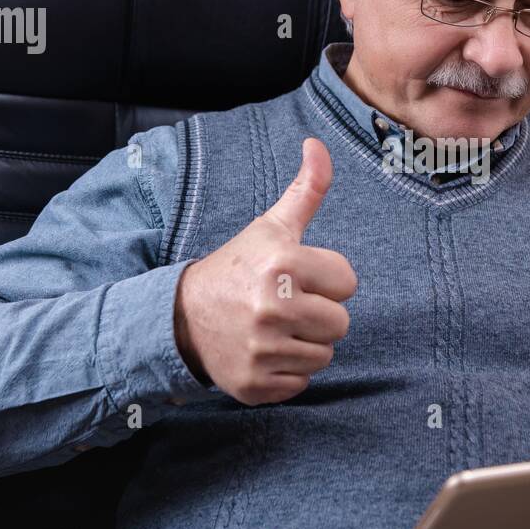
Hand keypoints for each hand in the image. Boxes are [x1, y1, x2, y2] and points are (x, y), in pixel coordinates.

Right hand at [173, 137, 356, 405]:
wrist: (182, 317)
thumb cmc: (238, 268)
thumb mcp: (271, 227)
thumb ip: (306, 189)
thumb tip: (318, 144)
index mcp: (283, 264)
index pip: (348, 282)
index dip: (327, 279)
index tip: (298, 277)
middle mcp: (272, 307)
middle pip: (340, 323)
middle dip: (320, 314)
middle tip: (287, 305)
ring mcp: (262, 349)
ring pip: (324, 355)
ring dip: (305, 344)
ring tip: (275, 328)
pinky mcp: (254, 384)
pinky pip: (301, 383)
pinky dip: (287, 372)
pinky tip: (264, 351)